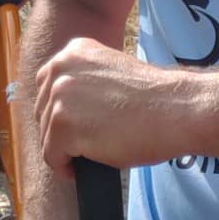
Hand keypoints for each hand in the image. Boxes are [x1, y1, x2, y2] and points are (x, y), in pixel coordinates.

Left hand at [34, 38, 181, 174]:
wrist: (176, 110)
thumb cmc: (152, 100)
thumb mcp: (110, 74)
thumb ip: (83, 82)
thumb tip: (62, 109)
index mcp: (73, 51)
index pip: (46, 88)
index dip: (60, 113)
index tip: (78, 127)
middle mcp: (61, 68)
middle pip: (42, 113)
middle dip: (61, 133)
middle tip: (88, 143)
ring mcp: (59, 95)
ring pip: (47, 137)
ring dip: (66, 151)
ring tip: (92, 153)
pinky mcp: (63, 124)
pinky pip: (52, 157)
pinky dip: (64, 168)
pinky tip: (82, 167)